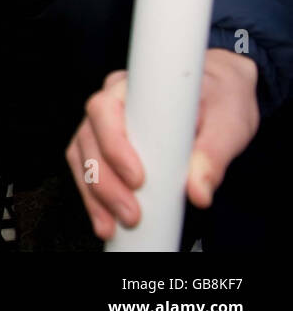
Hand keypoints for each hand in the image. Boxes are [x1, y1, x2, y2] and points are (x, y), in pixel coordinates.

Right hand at [65, 50, 260, 241]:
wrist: (219, 94)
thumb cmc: (219, 98)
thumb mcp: (228, 122)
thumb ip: (214, 155)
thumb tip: (198, 192)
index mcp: (134, 86)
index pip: (106, 109)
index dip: (114, 144)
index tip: (138, 178)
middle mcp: (111, 101)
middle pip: (89, 137)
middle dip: (105, 181)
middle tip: (132, 213)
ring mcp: (104, 123)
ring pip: (82, 155)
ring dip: (94, 193)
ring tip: (113, 223)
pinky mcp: (106, 145)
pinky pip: (86, 168)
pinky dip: (93, 197)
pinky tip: (105, 220)